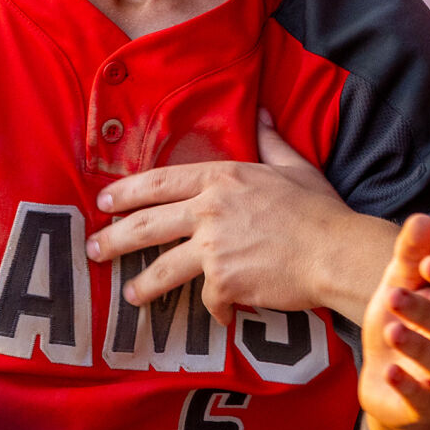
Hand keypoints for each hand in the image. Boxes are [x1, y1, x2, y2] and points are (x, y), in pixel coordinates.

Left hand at [87, 114, 371, 323]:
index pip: (159, 182)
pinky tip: (224, 316)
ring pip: (163, 268)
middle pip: (146, 226)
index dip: (127, 192)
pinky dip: (216, 310)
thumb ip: (271, 141)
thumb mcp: (295, 167)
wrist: (336, 251)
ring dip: (142, 284)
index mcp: (221, 178)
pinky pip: (207, 300)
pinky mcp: (224, 282)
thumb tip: (262, 113)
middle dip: (113, 239)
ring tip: (130, 295)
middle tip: (93, 249)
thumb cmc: (319, 209)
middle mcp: (209, 210)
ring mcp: (213, 248)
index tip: (103, 202)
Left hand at [360, 214, 429, 429]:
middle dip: (425, 311)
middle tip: (392, 294)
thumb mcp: (399, 286)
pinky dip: (409, 386)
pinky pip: (424, 399)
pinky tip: (390, 372)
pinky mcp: (428, 407)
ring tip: (390, 331)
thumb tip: (423, 217)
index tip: (428, 263)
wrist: (389, 383)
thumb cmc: (401, 324)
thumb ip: (410, 255)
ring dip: (418, 346)